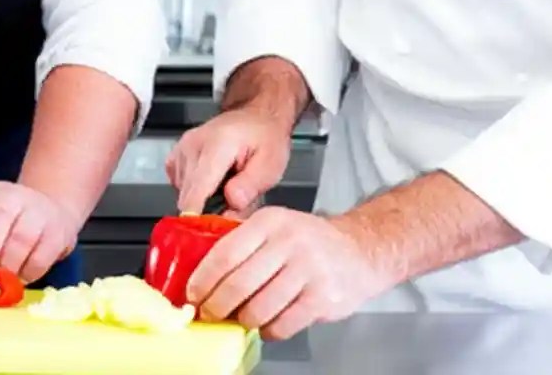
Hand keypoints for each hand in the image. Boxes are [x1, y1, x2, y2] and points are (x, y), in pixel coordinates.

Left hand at [0, 182, 76, 283]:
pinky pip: (40, 258)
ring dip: (9, 266)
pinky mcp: (59, 233)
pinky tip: (24, 276)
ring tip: (5, 279)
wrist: (55, 210)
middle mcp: (16, 196)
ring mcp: (41, 212)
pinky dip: (28, 273)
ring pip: (21, 238)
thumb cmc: (15, 223)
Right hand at [166, 107, 292, 215]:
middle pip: (189, 196)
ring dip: (201, 200)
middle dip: (207, 210)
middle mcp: (193, 144)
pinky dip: (193, 191)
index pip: (198, 186)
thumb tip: (231, 204)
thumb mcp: (270, 164)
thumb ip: (251, 185)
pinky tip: (212, 183)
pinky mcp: (175, 156)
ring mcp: (181, 149)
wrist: (255, 116)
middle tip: (232, 208)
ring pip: (183, 193)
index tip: (199, 233)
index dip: (196, 215)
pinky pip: (178, 185)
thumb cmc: (264, 138)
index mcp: (218, 145)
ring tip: (224, 188)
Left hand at [186, 207, 391, 339]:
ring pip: (259, 308)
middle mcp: (289, 242)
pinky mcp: (323, 298)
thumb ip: (242, 241)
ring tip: (240, 319)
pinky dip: (268, 331)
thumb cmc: (308, 243)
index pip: (225, 253)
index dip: (203, 279)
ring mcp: (309, 270)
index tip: (192, 294)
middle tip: (209, 314)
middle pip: (238, 284)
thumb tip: (198, 269)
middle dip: (216, 306)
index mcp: (270, 222)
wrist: (360, 251)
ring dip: (243, 320)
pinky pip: (283, 325)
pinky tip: (267, 325)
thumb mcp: (275, 226)